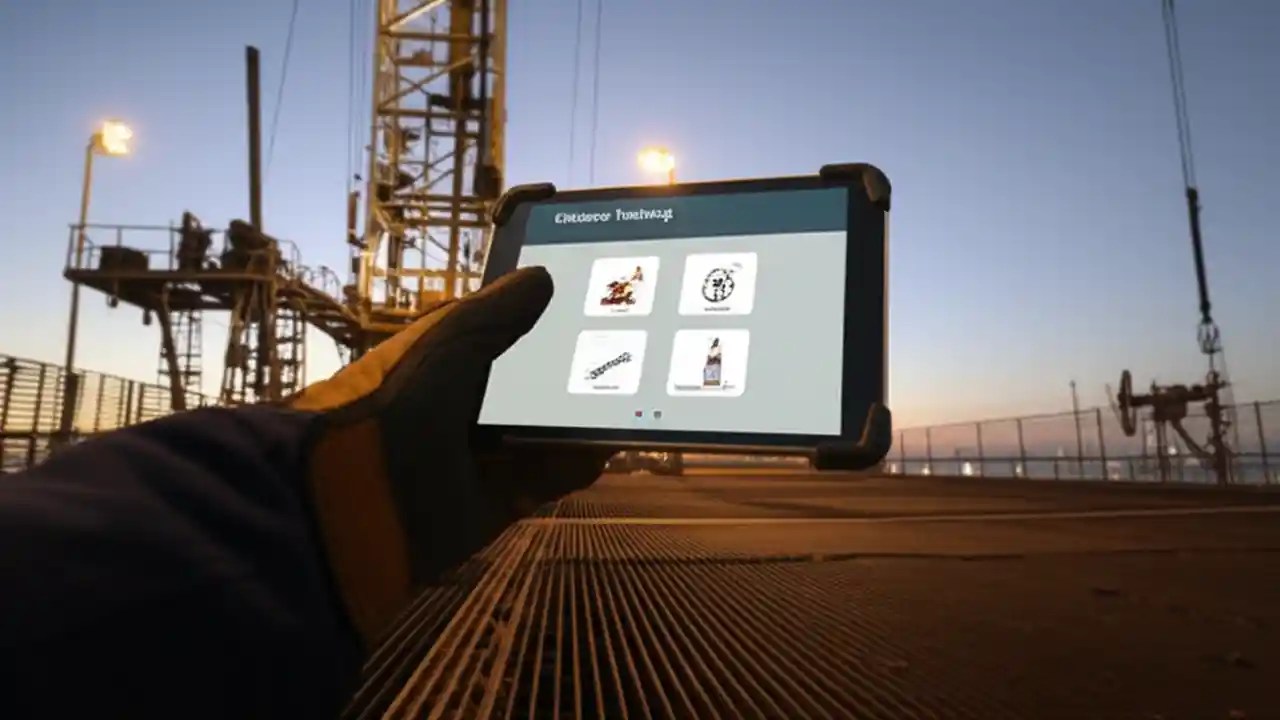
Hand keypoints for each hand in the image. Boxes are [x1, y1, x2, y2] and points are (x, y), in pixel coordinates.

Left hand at [286, 267, 612, 646]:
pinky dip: (573, 465)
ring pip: (540, 436)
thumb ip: (497, 313)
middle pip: (524, 389)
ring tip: (620, 400)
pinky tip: (603, 446)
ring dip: (578, 422)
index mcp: (438, 365)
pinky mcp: (490, 504)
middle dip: (567, 376)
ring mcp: (474, 459)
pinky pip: (543, 481)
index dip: (535, 324)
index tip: (582, 307)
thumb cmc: (395, 405)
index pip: (494, 337)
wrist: (356, 498)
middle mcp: (457, 410)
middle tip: (616, 357)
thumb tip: (543, 276)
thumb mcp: (449, 342)